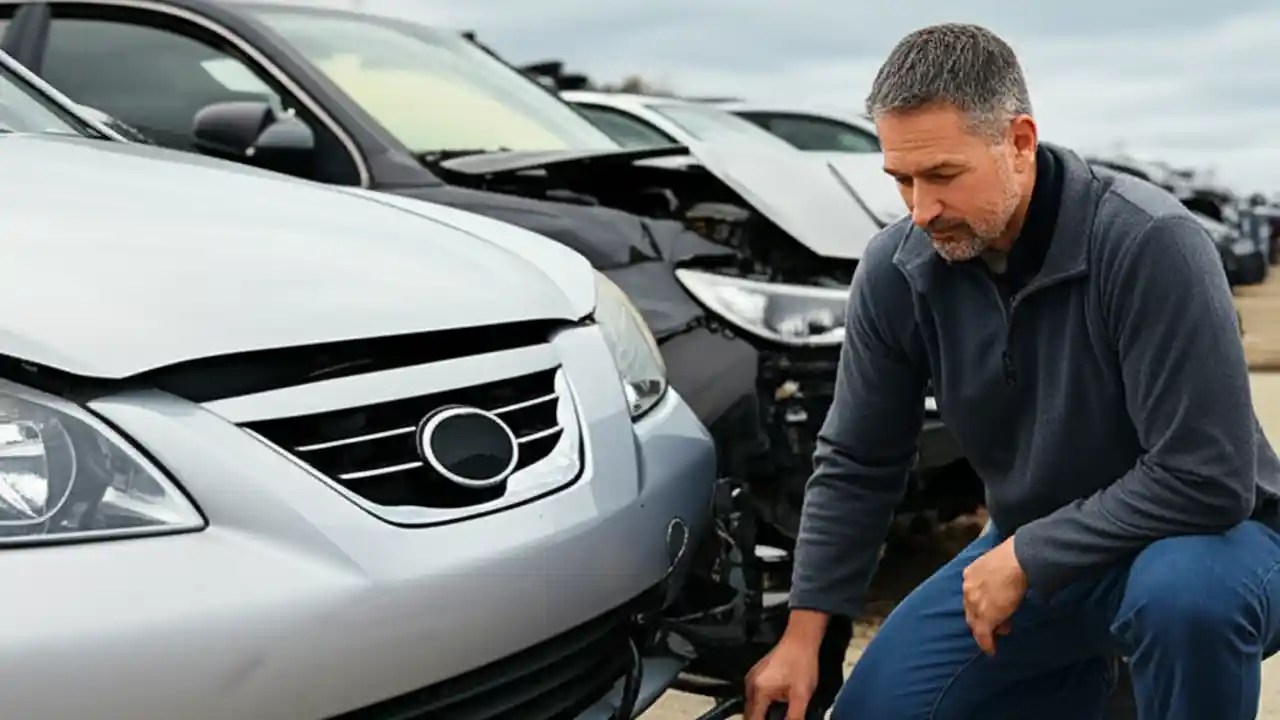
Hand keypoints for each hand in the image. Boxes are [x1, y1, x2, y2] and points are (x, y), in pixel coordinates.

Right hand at [744, 637, 818, 719]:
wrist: (800, 641)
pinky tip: (772, 707)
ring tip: (773, 716)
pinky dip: (760, 705)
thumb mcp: (802, 695)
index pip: (753, 719)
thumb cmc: (802, 665)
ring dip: (759, 714)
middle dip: (759, 719)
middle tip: (776, 718)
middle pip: (749, 713)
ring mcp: (751, 677)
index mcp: (759, 691)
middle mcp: (750, 684)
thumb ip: (794, 716)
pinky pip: (753, 696)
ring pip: (750, 705)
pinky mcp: (755, 674)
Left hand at [962, 535, 1027, 655]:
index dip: (981, 603)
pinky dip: (986, 643)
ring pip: (976, 621)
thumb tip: (1008, 586)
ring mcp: (975, 604)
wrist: (1018, 561)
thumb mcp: (999, 564)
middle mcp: (968, 588)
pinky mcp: (985, 617)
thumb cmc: (1015, 556)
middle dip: (982, 616)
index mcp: (970, 574)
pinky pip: (983, 634)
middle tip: (996, 622)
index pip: (972, 593)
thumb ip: (997, 576)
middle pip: (971, 608)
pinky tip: (991, 650)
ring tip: (998, 633)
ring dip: (986, 629)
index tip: (991, 608)